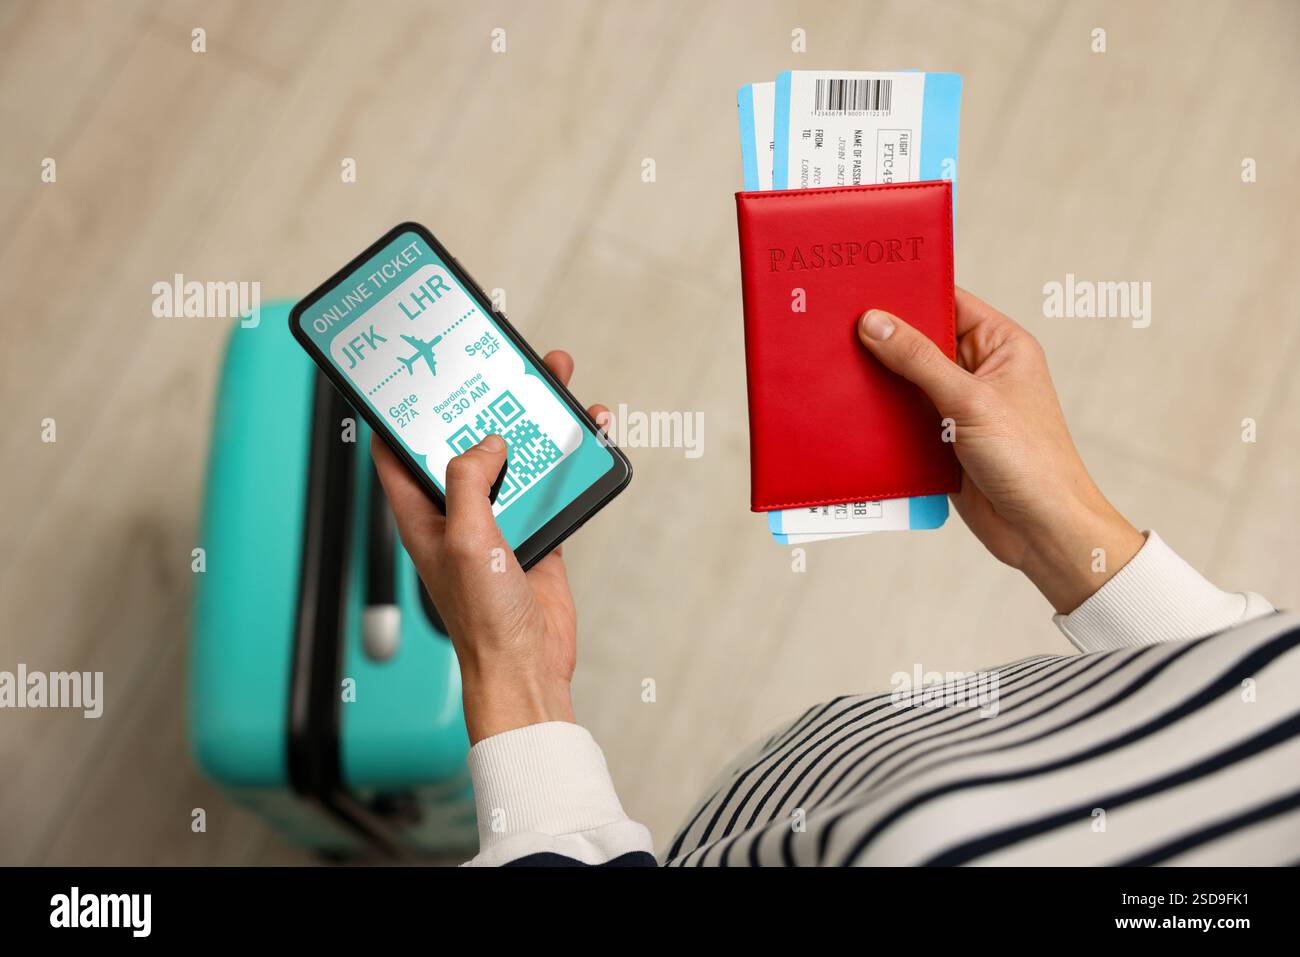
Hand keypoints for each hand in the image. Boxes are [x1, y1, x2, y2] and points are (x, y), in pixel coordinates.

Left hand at [371, 350, 606, 743]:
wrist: (528, 667)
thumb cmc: (482, 619)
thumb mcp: (465, 539)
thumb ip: (469, 482)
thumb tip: (487, 442)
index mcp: (422, 512)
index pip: (398, 449)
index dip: (401, 409)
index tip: (413, 370)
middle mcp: (458, 511)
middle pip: (467, 440)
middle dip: (483, 399)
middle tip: (500, 360)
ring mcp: (500, 519)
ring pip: (517, 455)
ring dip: (535, 421)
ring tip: (554, 382)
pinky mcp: (537, 531)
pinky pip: (552, 482)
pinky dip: (570, 457)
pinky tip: (589, 433)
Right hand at [857, 288, 1143, 613]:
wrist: (1040, 531)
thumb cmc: (1028, 460)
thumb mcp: (970, 401)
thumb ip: (919, 360)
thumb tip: (875, 322)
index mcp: (1000, 345)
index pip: (948, 302)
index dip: (909, 291)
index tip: (864, 283)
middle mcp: (979, 370)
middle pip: (920, 341)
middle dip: (883, 338)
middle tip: (833, 324)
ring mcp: (958, 407)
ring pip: (906, 381)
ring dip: (877, 381)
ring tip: (832, 365)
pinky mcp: (941, 441)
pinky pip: (902, 419)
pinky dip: (879, 418)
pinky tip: (848, 411)